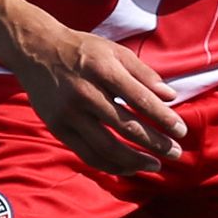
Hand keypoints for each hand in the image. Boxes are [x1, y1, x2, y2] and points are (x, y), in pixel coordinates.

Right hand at [7, 18, 187, 175]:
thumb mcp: (115, 52)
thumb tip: (171, 97)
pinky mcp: (57, 127)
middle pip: (126, 126)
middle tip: (175, 153)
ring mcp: (68, 113)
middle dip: (155, 143)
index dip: (163, 118)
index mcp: (102, 69)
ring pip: (107, 146)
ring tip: (156, 165)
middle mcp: (84, 92)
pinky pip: (87, 154)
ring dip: (135, 160)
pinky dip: (110, 165)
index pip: (140, 100)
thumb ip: (144, 74)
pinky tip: (129, 168)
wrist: (36, 50)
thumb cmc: (83, 50)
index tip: (181, 131)